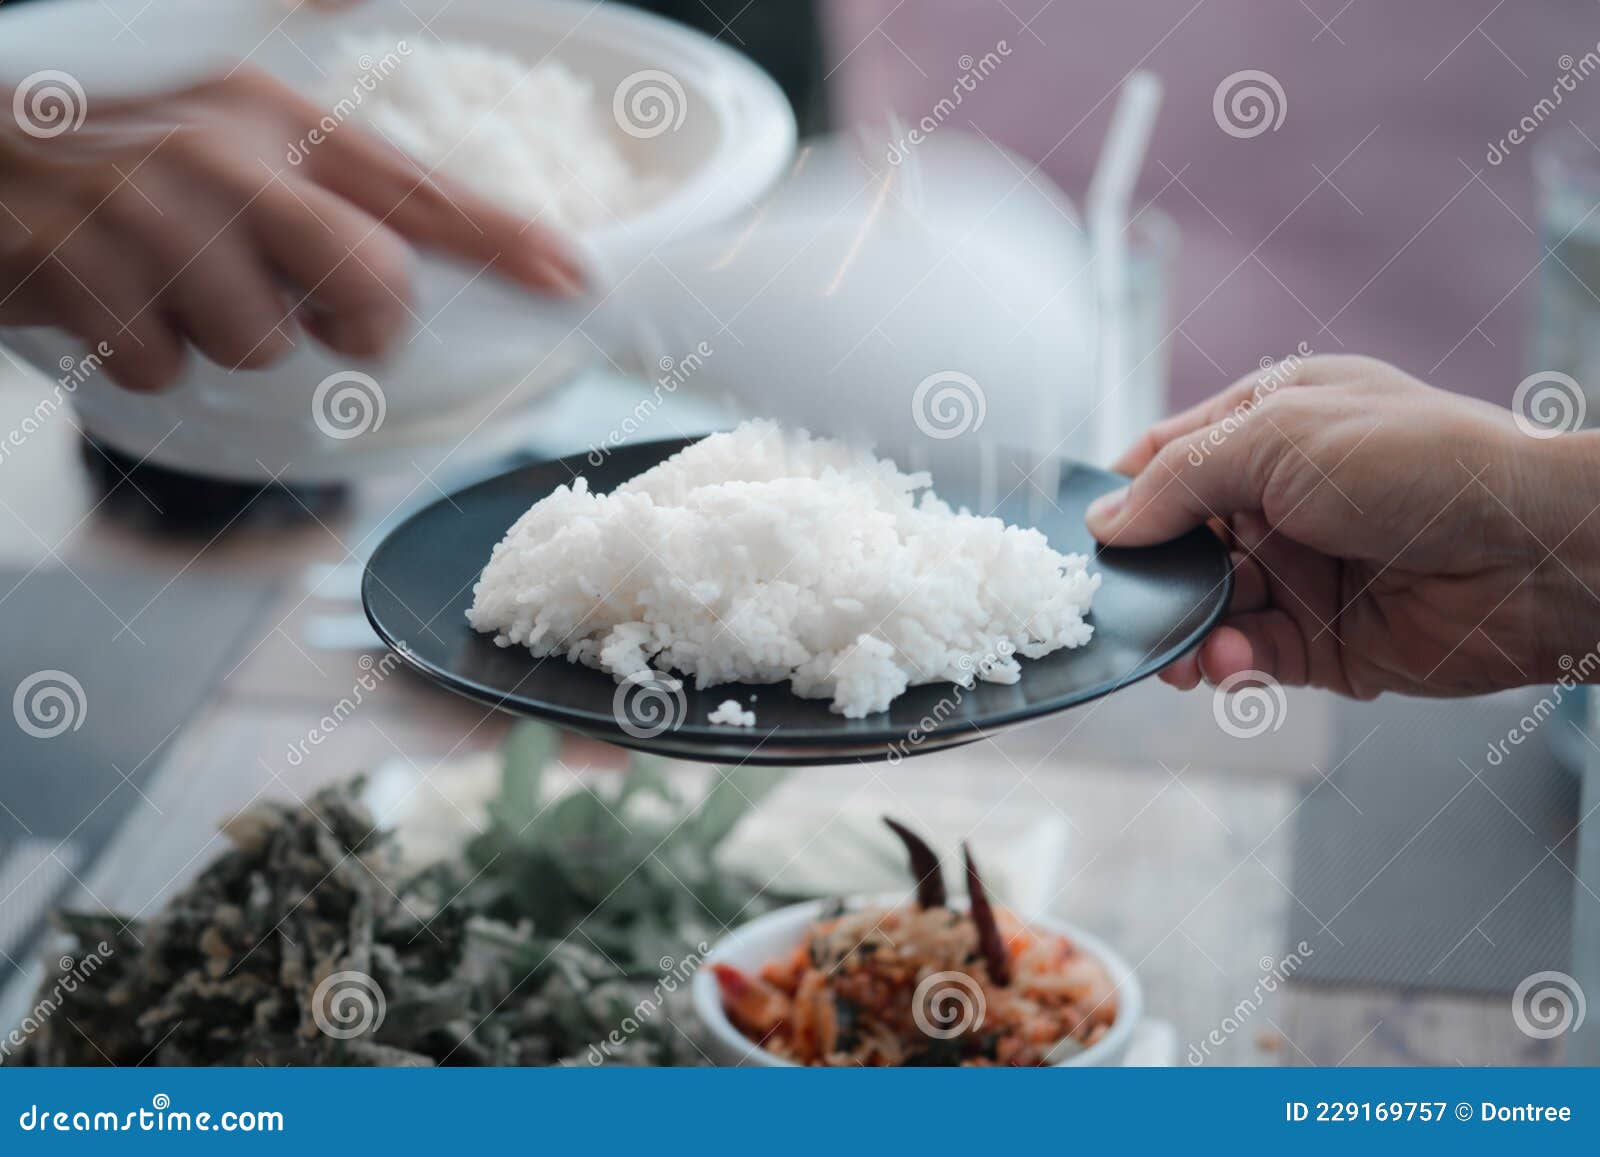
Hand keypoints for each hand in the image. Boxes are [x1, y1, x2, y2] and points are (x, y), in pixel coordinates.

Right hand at [0, 69, 584, 392]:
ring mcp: (144, 205)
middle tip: (320, 319)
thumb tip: (427, 232)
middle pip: (369, 281)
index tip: (574, 281)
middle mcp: (223, 149)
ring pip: (262, 342)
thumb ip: (335, 186)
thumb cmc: (130, 176)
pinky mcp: (72, 264)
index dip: (506, 241)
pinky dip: (148, 362)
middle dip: (359, 326)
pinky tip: (116, 313)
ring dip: (230, 344)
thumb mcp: (234, 141)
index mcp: (277, 117)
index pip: (419, 190)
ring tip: (180, 296)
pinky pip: (163, 368)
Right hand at [1085, 355, 1599, 697]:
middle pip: (1178, 545)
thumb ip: (1182, 481)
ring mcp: (1301, 569)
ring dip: (1184, 632)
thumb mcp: (1279, 440)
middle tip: (1123, 613)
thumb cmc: (1420, 464)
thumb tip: (1105, 522)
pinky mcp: (1323, 639)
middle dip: (1147, 581)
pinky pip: (1248, 655)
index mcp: (1270, 426)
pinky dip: (1228, 664)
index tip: (1080, 539)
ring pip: (1206, 608)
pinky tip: (1229, 665)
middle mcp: (1280, 497)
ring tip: (1182, 657)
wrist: (1533, 554)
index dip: (1123, 497)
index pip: (1168, 460)